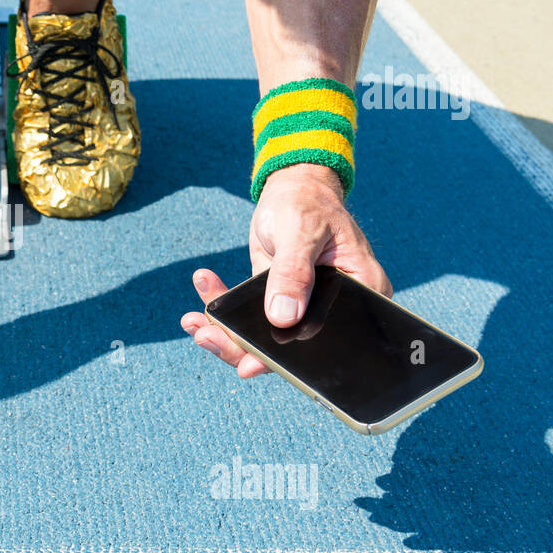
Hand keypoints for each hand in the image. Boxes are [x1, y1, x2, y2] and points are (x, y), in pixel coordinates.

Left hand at [181, 163, 391, 377]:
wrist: (294, 187)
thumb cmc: (307, 202)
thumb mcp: (300, 230)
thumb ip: (292, 271)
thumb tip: (282, 316)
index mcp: (360, 294)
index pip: (328, 340)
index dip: (287, 359)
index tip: (247, 365)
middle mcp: (333, 309)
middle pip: (290, 345)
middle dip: (242, 347)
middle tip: (206, 336)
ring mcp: (303, 307)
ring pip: (264, 336)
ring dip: (225, 331)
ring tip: (192, 321)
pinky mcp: (276, 299)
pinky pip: (247, 315)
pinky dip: (221, 307)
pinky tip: (203, 287)